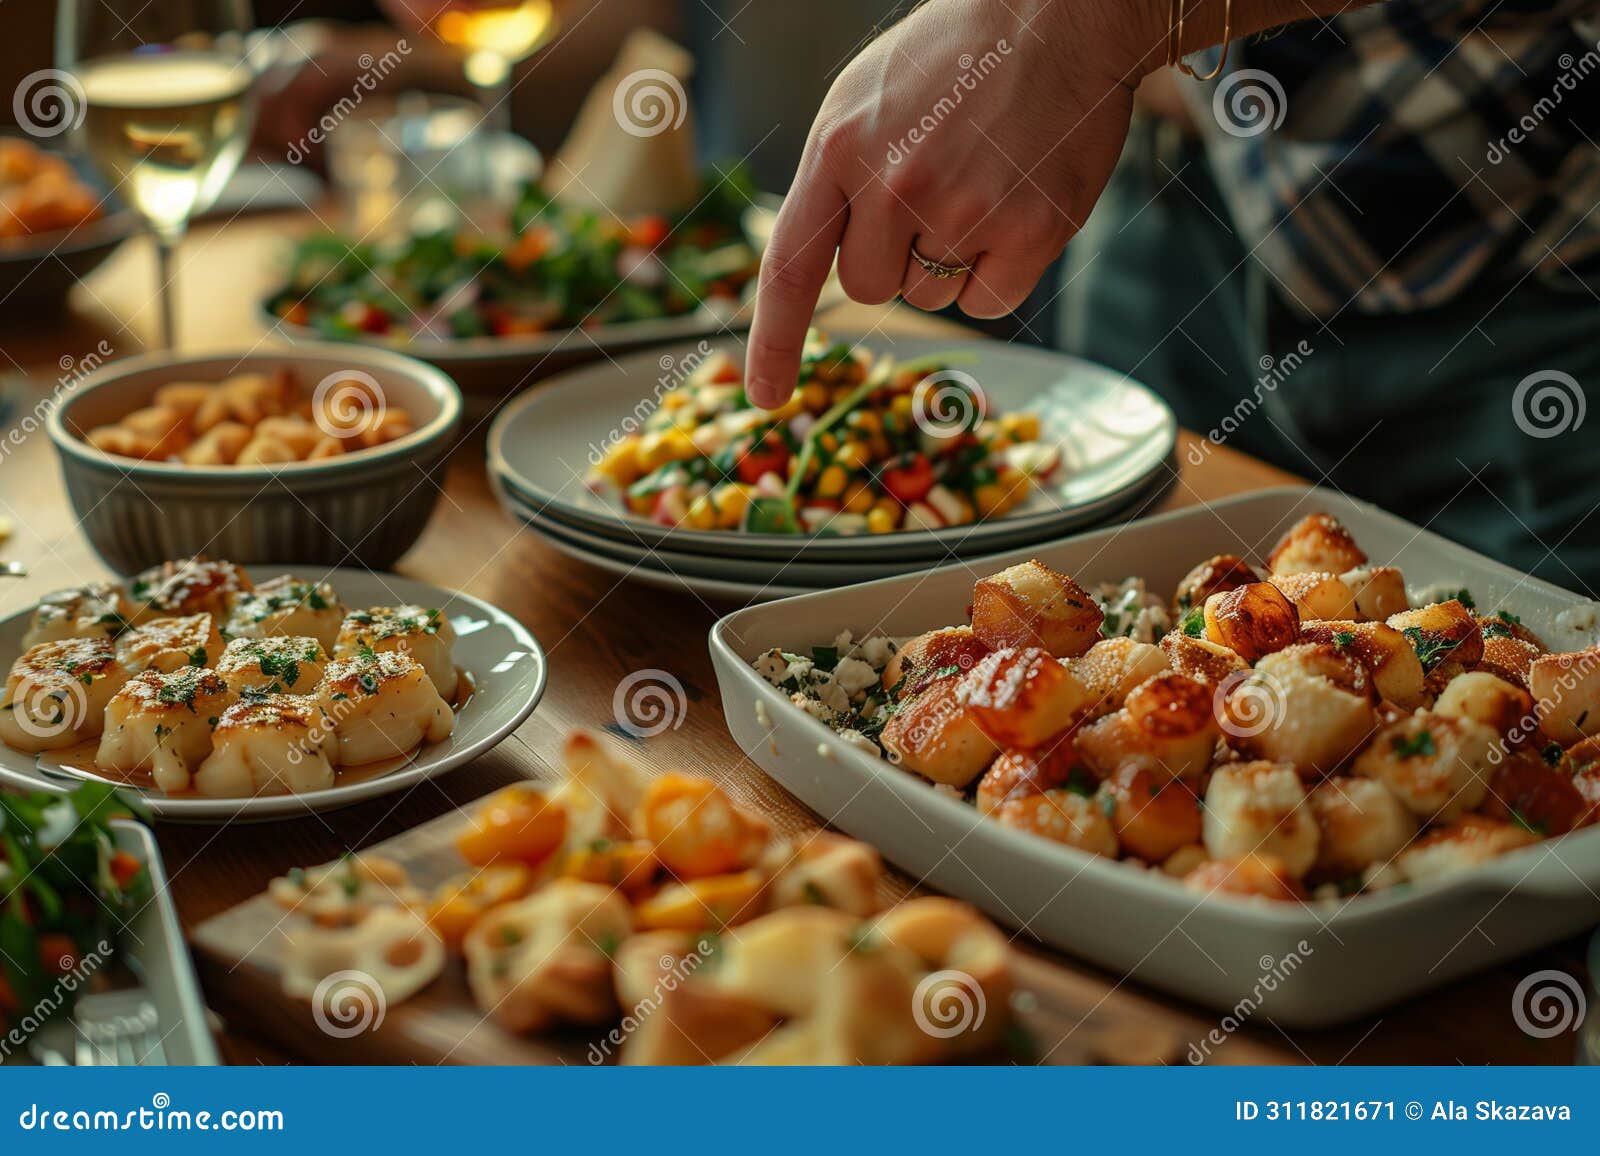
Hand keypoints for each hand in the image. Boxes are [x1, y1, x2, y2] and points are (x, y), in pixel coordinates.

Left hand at [744, 0, 1162, 405]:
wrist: (1058, 14)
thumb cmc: (955, 58)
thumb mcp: (863, 100)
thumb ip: (833, 179)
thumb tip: (812, 266)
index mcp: (838, 146)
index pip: (789, 267)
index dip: (773, 342)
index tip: (765, 396)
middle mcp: (892, 184)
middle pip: (867, 287)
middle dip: (892, 257)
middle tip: (932, 188)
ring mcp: (962, 211)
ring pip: (928, 297)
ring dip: (948, 260)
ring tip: (977, 181)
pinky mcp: (1028, 232)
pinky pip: (986, 302)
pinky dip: (998, 272)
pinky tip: (1012, 207)